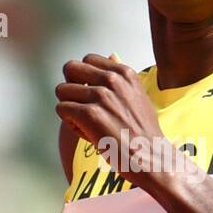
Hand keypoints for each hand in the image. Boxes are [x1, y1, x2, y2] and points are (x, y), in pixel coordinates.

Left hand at [55, 53, 166, 188]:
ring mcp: (100, 96)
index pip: (88, 59)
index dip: (84, 77)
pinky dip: (69, 122)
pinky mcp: (89, 114)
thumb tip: (112, 56)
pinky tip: (85, 131)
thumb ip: (121, 78)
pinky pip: (61, 109)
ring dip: (69, 107)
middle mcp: (112, 80)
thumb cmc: (143, 132)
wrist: (151, 157)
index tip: (91, 92)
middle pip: (70, 68)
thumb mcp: (138, 94)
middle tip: (80, 104)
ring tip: (85, 121)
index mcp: (124, 73)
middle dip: (70, 86)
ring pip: (62, 91)